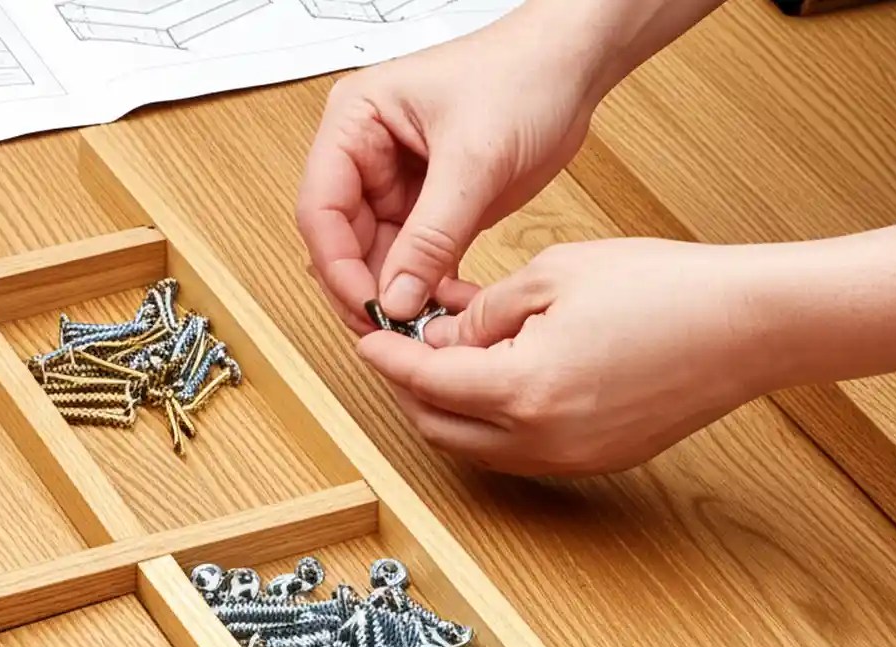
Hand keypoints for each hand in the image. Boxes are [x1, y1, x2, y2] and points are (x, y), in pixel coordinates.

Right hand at [295, 6, 607, 329]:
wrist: (574, 66)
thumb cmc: (523, 75)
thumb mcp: (474, 161)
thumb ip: (431, 236)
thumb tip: (394, 300)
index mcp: (355, 122)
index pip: (321, 207)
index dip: (337, 264)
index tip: (367, 306)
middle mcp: (367, 154)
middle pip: (343, 239)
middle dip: (366, 287)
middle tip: (392, 332)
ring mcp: (398, 182)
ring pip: (378, 257)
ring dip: (397, 294)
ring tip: (423, 326)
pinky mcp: (431, 206)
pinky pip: (415, 258)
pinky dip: (427, 288)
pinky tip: (445, 309)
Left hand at [355, 238, 778, 476]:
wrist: (748, 326)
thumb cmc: (662, 288)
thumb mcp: (550, 276)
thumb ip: (480, 314)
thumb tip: (439, 338)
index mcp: (523, 391)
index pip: (423, 383)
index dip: (386, 358)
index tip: (366, 337)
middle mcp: (542, 441)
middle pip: (439, 427)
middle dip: (408, 388)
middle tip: (399, 345)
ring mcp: (572, 459)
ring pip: (477, 445)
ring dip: (449, 405)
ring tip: (447, 353)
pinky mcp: (597, 460)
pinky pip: (519, 449)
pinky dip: (492, 417)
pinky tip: (498, 372)